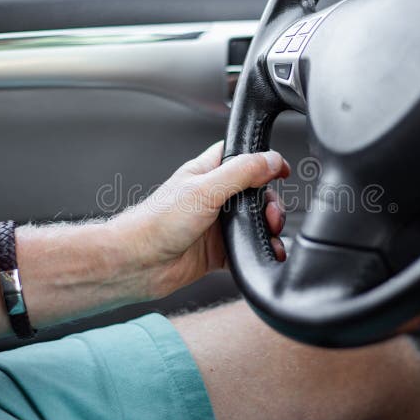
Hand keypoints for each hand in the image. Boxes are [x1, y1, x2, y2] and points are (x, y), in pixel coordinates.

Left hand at [121, 141, 290, 298]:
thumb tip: (272, 160)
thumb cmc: (156, 223)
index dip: (263, 160)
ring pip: (254, 222)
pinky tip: (266, 253)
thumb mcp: (205, 189)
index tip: (281, 170)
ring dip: (268, 228)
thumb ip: (241, 173)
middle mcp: (213, 197)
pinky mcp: (217, 251)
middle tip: (271, 213)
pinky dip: (259, 251)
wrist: (137, 263)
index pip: (240, 157)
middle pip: (255, 192)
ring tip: (271, 234)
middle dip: (271, 202)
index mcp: (206, 173)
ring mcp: (215, 225)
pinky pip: (246, 249)